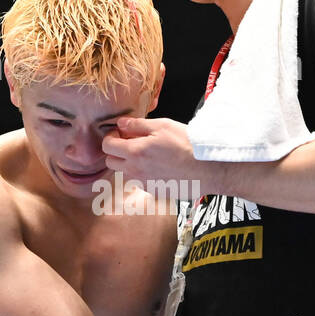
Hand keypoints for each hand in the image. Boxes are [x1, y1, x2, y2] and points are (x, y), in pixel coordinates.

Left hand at [103, 117, 218, 195]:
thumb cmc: (188, 145)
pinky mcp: (154, 191)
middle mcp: (135, 171)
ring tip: (148, 155)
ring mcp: (144, 183)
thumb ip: (138, 125)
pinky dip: (144, 174)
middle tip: (131, 143)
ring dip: (130, 164)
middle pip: (111, 162)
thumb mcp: (163, 126)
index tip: (121, 133)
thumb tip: (121, 124)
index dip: (111, 137)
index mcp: (135, 152)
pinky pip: (140, 182)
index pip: (107, 146)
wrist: (207, 169)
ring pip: (125, 173)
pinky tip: (160, 167)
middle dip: (116, 151)